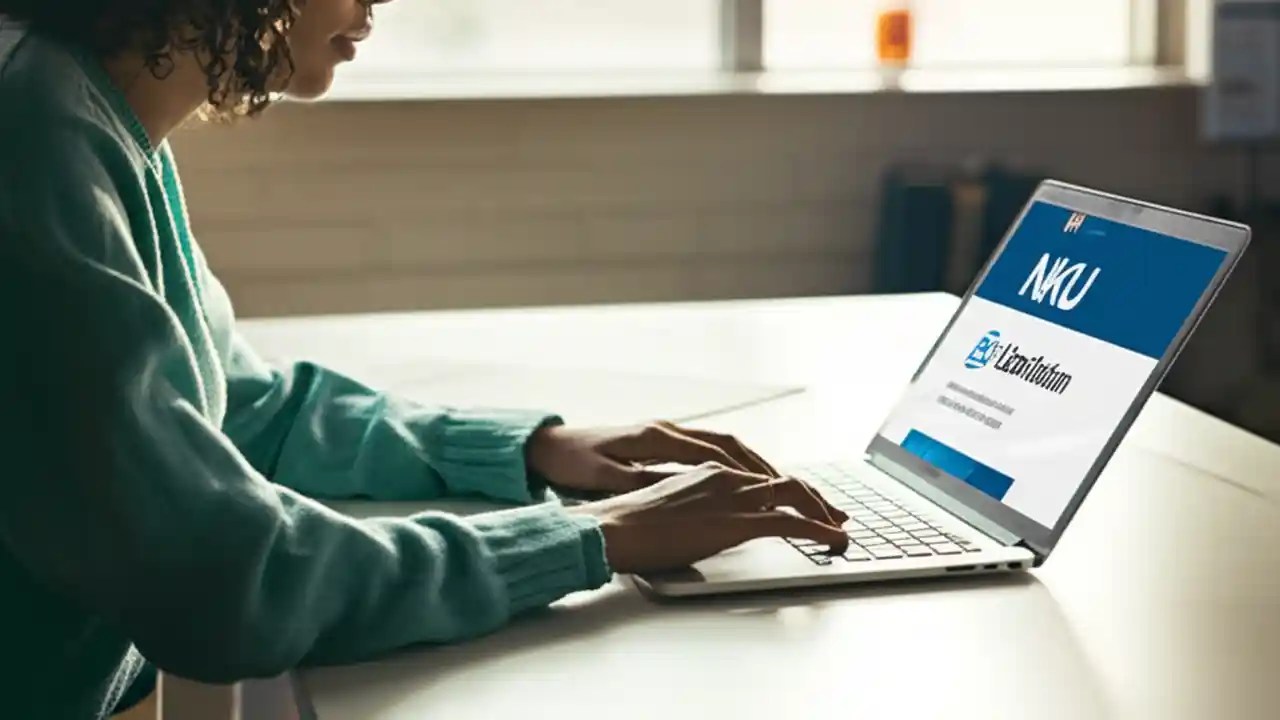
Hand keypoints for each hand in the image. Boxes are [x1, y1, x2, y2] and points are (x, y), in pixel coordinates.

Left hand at [526, 421, 783, 496]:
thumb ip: (645, 481)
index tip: (781, 490)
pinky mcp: (660, 444)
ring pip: (724, 446)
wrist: (546, 446)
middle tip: (801, 490)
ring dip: (755, 465)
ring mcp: (665, 434)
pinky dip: (735, 465)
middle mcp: (667, 430)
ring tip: (787, 488)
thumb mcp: (606, 476)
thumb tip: (685, 488)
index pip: (717, 452)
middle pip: (731, 444)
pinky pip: (709, 451)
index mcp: (656, 436)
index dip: (751, 472)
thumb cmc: (573, 462)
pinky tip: (748, 483)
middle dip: (767, 467)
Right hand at [565, 462, 849, 573]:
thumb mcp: (670, 507)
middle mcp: (727, 475)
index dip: (788, 489)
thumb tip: (711, 524)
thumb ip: (697, 508)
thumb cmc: (629, 523)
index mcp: (710, 470)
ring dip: (822, 513)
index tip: (805, 502)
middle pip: (785, 481)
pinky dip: (817, 529)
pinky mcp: (736, 521)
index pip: (761, 476)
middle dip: (815, 498)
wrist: (612, 527)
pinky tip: (833, 539)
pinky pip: (789, 523)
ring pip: (794, 496)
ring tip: (841, 529)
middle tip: (835, 514)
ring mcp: (733, 495)